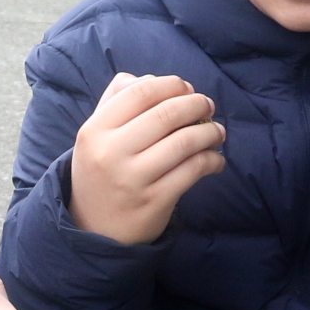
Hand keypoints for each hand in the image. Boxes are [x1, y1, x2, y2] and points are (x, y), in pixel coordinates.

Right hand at [67, 72, 225, 243]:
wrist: (93, 231)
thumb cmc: (101, 175)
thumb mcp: (94, 138)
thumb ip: (115, 102)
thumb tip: (150, 78)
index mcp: (94, 131)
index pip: (140, 92)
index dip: (171, 85)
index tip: (186, 89)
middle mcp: (111, 153)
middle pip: (166, 114)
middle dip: (196, 104)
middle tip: (208, 106)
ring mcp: (133, 178)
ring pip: (185, 141)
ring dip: (210, 131)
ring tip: (216, 132)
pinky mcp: (155, 200)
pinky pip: (194, 170)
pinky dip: (212, 160)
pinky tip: (214, 160)